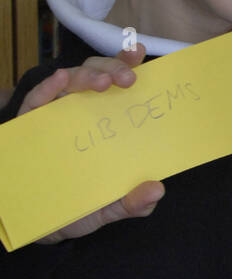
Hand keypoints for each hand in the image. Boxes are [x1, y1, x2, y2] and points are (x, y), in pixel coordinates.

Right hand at [17, 44, 164, 242]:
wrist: (38, 226)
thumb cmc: (76, 208)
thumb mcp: (107, 209)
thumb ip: (132, 203)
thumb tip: (156, 191)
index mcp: (105, 122)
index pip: (117, 85)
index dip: (127, 64)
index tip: (141, 52)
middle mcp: (81, 112)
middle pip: (96, 76)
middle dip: (112, 68)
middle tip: (128, 78)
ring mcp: (54, 116)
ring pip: (68, 81)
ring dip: (86, 76)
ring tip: (102, 83)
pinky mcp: (28, 126)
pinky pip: (35, 101)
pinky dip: (46, 89)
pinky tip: (58, 80)